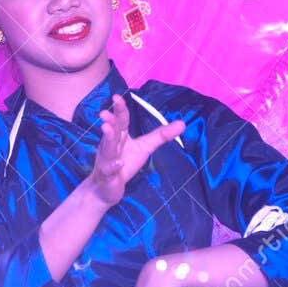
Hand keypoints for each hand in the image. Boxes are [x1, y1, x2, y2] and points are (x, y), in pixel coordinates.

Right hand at [87, 95, 184, 209]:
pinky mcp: (107, 176)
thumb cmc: (124, 163)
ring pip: (107, 148)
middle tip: (105, 112)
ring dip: (107, 138)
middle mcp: (111, 145)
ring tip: (106, 128)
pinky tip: (119, 163)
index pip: (121, 120)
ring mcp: (107, 160)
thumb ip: (161, 136)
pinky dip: (113, 167)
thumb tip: (182, 123)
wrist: (106, 189)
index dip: (120, 109)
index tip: (116, 97)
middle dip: (109, 121)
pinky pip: (109, 171)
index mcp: (120, 136)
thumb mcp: (144, 147)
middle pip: (111, 131)